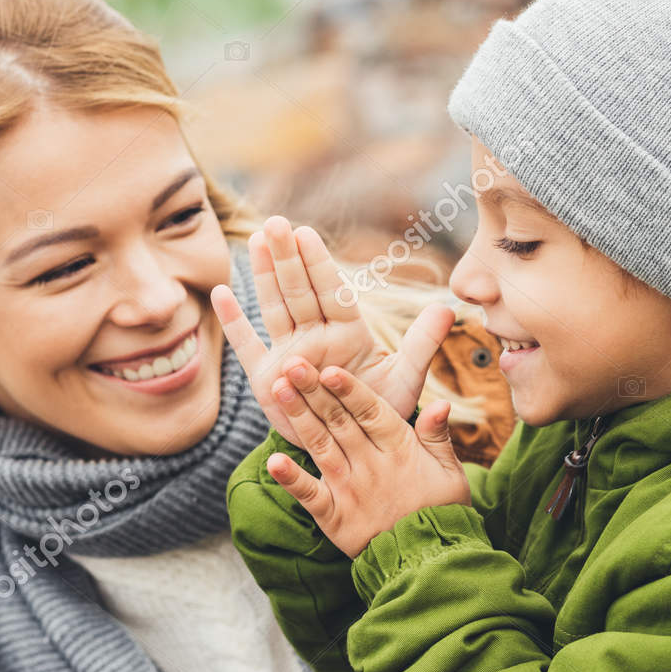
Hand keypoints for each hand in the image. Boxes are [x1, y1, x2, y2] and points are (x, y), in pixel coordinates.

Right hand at [211, 216, 453, 447]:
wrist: (353, 448)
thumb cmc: (379, 411)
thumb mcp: (405, 380)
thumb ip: (422, 344)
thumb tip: (449, 308)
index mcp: (347, 333)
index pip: (331, 291)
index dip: (318, 264)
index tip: (306, 233)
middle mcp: (315, 336)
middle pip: (299, 290)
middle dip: (287, 257)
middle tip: (276, 224)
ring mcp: (289, 353)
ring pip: (274, 307)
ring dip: (264, 275)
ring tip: (256, 240)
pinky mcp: (266, 377)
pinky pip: (247, 345)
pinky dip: (235, 322)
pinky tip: (221, 293)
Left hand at [264, 359, 471, 557]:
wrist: (427, 561)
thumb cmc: (441, 511)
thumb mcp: (450, 473)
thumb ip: (438, 436)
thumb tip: (439, 404)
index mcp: (400, 450)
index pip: (371, 412)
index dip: (349, 390)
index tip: (329, 369)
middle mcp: (371, 465)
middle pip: (339, 422)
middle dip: (314, 391)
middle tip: (292, 364)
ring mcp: (349, 490)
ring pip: (320, 446)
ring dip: (299, 418)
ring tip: (278, 390)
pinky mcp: (333, 516)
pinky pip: (308, 495)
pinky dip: (290, 478)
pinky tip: (273, 460)